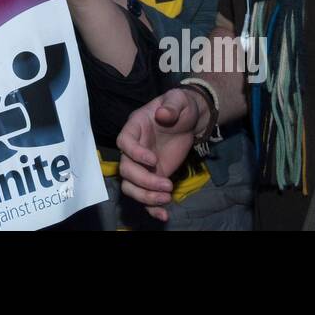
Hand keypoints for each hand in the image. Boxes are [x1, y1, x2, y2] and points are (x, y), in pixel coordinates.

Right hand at [116, 88, 207, 222]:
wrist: (190, 120)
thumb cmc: (181, 106)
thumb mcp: (178, 100)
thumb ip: (171, 106)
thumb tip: (163, 114)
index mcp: (135, 127)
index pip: (124, 142)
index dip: (135, 154)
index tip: (154, 161)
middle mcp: (133, 149)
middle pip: (126, 169)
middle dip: (144, 181)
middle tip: (167, 186)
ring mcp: (141, 166)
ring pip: (131, 186)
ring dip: (146, 197)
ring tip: (166, 198)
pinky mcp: (153, 177)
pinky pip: (145, 195)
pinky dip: (152, 208)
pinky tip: (163, 214)